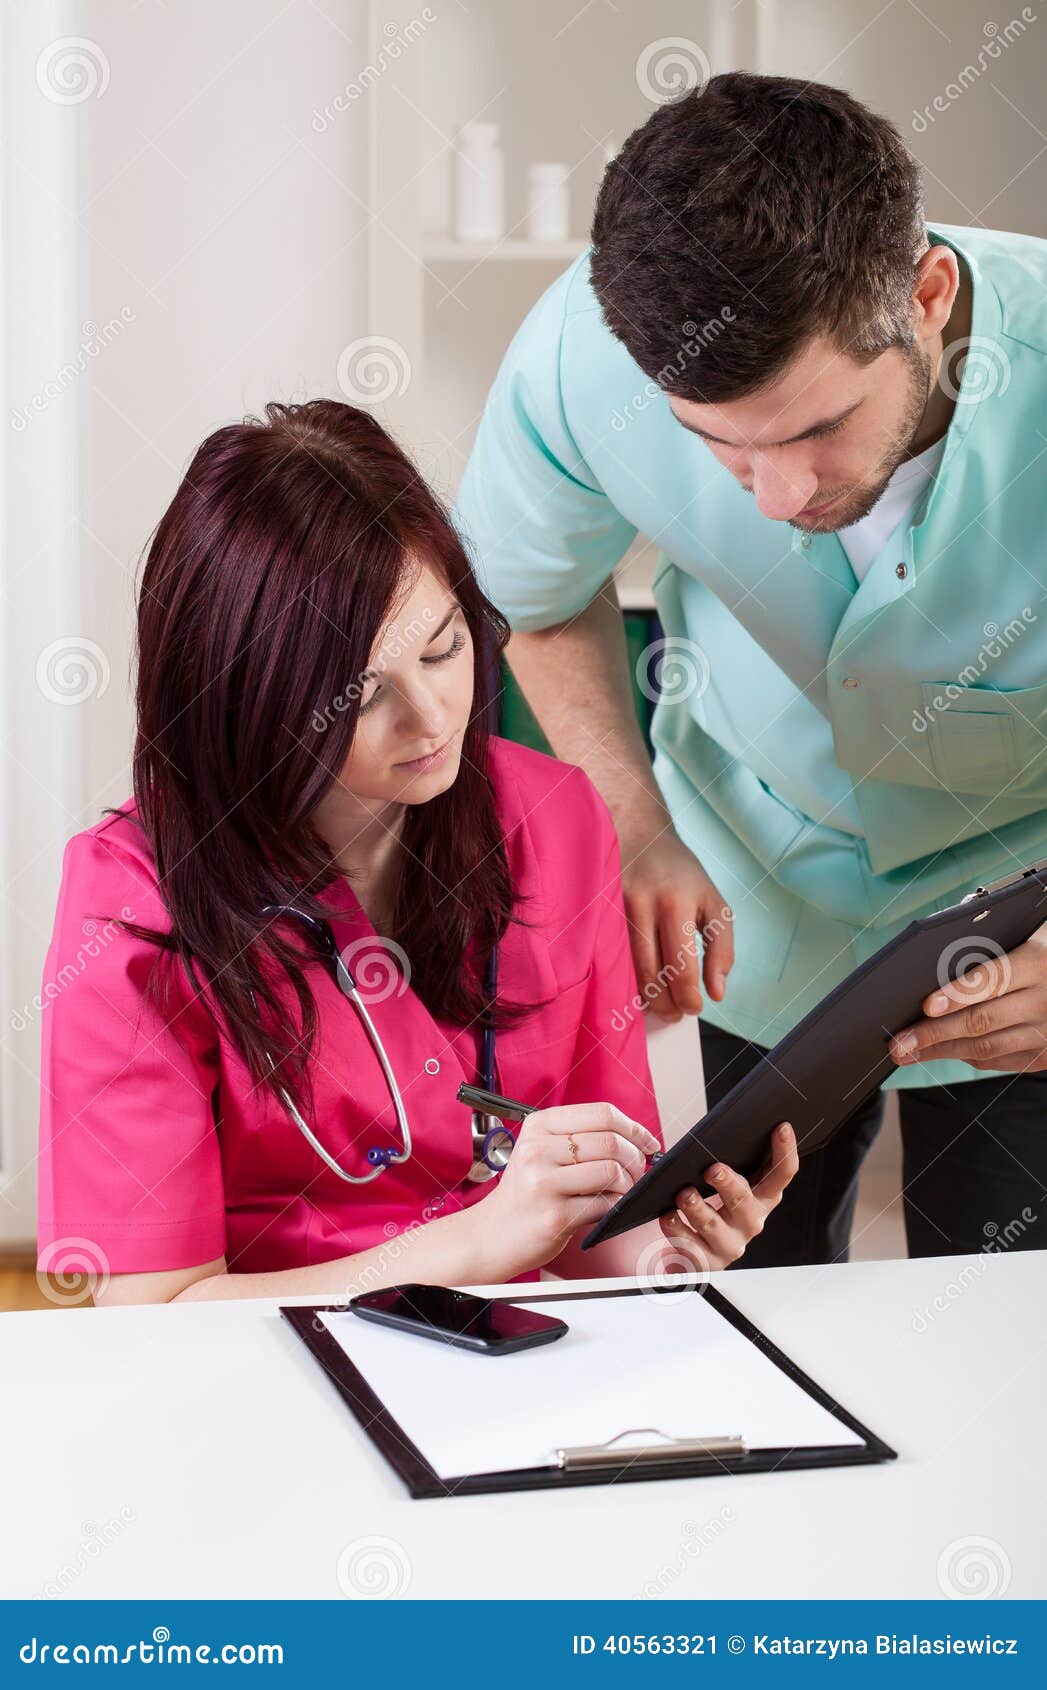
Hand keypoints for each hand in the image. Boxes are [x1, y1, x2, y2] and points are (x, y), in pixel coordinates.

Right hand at [471, 1101, 660, 1277]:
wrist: (493, 1233)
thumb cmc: (527, 1191)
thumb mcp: (542, 1151)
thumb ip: (582, 1137)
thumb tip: (638, 1139)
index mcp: (538, 1126)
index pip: (602, 1113)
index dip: (634, 1128)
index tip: (647, 1143)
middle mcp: (537, 1150)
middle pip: (611, 1142)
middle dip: (636, 1158)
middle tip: (637, 1171)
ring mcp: (543, 1183)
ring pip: (611, 1172)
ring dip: (627, 1184)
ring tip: (621, 1190)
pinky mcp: (554, 1216)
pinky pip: (604, 1204)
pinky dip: (614, 1206)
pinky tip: (605, 1207)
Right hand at [617, 820, 734, 1020]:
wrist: (637, 832)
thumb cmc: (680, 873)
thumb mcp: (714, 902)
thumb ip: (722, 948)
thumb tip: (717, 992)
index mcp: (676, 903)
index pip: (681, 967)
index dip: (688, 997)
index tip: (694, 1008)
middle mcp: (641, 905)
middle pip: (650, 974)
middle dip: (666, 1005)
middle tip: (676, 1013)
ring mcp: (613, 909)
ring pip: (626, 970)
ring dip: (644, 998)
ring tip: (659, 1006)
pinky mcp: (596, 913)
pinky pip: (610, 959)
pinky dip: (625, 979)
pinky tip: (636, 985)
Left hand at [659, 1123, 797, 1269]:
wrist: (699, 1254)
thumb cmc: (717, 1208)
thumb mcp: (730, 1187)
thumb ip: (730, 1164)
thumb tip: (720, 1131)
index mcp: (763, 1199)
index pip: (781, 1174)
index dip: (785, 1151)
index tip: (781, 1127)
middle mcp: (751, 1222)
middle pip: (744, 1200)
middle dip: (728, 1183)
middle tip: (712, 1169)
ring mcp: (730, 1244)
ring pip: (713, 1225)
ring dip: (697, 1207)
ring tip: (684, 1194)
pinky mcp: (707, 1261)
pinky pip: (689, 1246)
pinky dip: (676, 1229)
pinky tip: (667, 1216)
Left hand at [889, 924, 1046, 1072]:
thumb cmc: (1043, 949)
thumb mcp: (1027, 932)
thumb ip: (987, 940)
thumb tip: (931, 956)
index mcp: (1038, 961)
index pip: (992, 979)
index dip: (957, 994)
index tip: (926, 1006)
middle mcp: (1046, 1001)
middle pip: (982, 1021)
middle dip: (934, 1033)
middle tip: (897, 1042)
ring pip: (986, 1049)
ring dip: (941, 1052)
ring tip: (907, 1052)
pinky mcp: (1045, 1056)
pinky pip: (999, 1061)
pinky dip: (966, 1057)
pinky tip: (942, 1052)